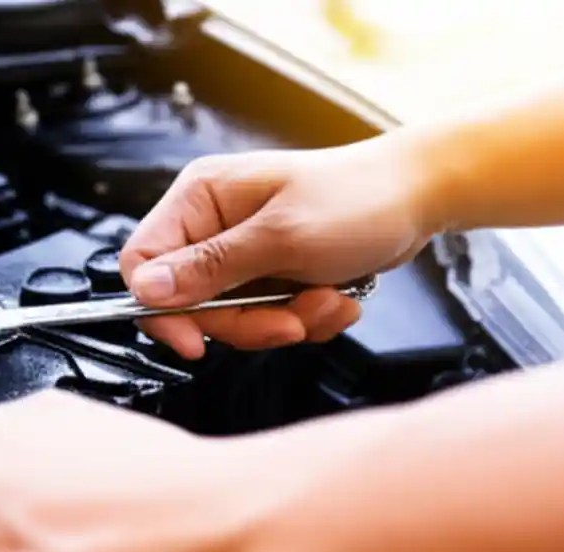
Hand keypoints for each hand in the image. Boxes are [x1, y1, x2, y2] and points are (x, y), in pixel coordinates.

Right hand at [119, 136, 438, 358]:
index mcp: (200, 198)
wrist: (420, 197)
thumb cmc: (358, 199)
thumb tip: (146, 289)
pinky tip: (335, 298)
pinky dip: (303, 319)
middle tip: (290, 320)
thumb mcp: (281, 238)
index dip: (162, 309)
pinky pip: (266, 317)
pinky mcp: (270, 273)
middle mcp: (213, 224)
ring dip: (283, 321)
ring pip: (232, 318)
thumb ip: (210, 267)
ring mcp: (242, 252)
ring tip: (326, 299)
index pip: (144, 262)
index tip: (196, 342)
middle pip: (190, 303)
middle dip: (246, 321)